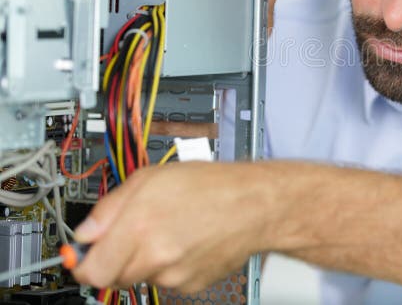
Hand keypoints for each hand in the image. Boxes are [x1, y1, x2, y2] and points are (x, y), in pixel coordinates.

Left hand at [71, 162, 269, 290]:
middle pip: (113, 277)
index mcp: (139, 227)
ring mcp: (175, 275)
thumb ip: (110, 206)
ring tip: (170, 231)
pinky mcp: (193, 284)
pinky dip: (171, 265)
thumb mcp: (151, 177)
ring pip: (142, 277)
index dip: (82, 264)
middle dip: (115, 259)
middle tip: (132, 235)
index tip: (82, 257)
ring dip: (146, 260)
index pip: (91, 270)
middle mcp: (155, 256)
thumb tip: (86, 232)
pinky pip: (168, 280)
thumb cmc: (211, 186)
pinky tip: (187, 241)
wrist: (257, 206)